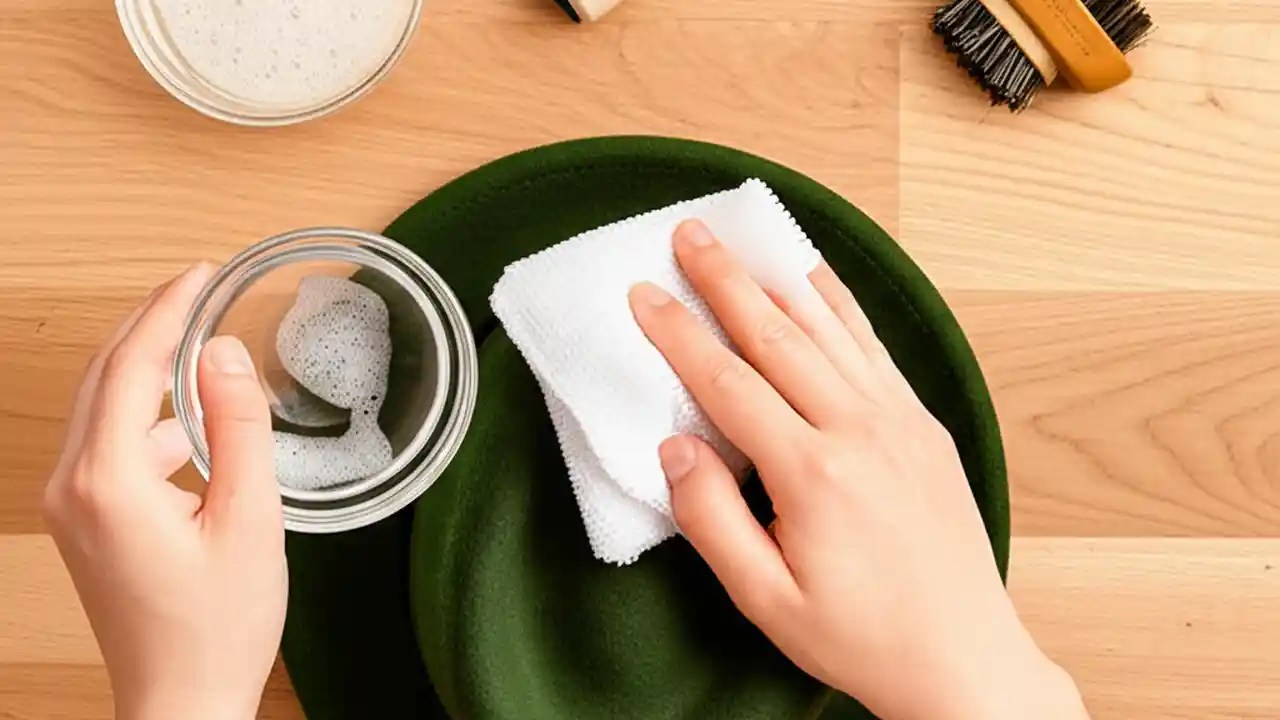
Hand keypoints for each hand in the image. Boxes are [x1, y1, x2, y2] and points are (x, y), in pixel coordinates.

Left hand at [44, 265, 285, 719]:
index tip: (205, 272)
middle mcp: (74, 485)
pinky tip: (194, 422)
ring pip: (106, 406)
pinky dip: (149, 414)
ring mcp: (73, 505)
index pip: (134, 364)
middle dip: (154, 324)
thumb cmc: (218, 628)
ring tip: (203, 338)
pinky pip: (110, 444)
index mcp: (109, 480)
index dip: (170, 308)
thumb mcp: (250, 519)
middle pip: (107, 375)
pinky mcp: (87, 522)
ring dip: (150, 366)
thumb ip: (237, 428)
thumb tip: (224, 354)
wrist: (182, 702)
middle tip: (202, 287)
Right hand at [629, 221, 1086, 719]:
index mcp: (814, 474)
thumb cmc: (861, 637)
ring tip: (744, 238)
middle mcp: (860, 431)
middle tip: (689, 232)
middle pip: (777, 336)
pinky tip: (817, 279)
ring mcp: (900, 421)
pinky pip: (874, 347)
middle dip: (726, 279)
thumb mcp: (766, 599)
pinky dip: (840, 304)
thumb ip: (712, 520)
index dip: (679, 334)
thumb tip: (674, 449)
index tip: (643, 294)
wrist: (964, 658)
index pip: (728, 384)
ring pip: (830, 328)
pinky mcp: (924, 425)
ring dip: (778, 278)